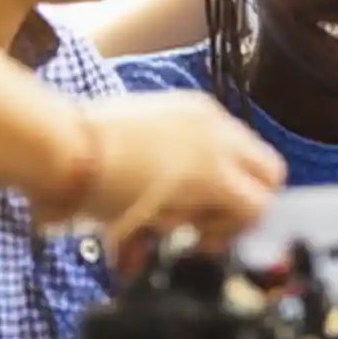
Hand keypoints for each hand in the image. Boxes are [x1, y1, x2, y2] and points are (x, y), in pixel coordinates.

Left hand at [35, 90, 286, 252]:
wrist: (67, 147)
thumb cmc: (103, 194)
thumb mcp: (152, 224)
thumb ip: (193, 225)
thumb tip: (202, 234)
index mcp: (215, 174)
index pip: (261, 204)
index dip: (237, 227)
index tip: (205, 238)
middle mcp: (221, 138)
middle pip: (270, 170)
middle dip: (249, 194)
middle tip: (211, 213)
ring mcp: (206, 114)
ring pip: (246, 146)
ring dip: (230, 170)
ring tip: (190, 188)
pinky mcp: (186, 100)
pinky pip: (219, 127)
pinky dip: (209, 148)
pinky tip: (174, 164)